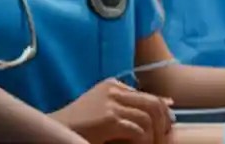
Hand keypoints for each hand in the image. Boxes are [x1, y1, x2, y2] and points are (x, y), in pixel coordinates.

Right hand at [51, 78, 173, 143]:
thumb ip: (128, 106)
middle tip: (166, 137)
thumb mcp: (104, 109)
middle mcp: (113, 90)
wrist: (55, 131)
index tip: (169, 124)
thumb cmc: (78, 125)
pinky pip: (138, 130)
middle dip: (164, 122)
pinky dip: (143, 141)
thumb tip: (166, 104)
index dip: (162, 110)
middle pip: (153, 103)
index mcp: (112, 85)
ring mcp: (111, 103)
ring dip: (155, 135)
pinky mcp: (109, 119)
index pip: (147, 94)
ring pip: (149, 117)